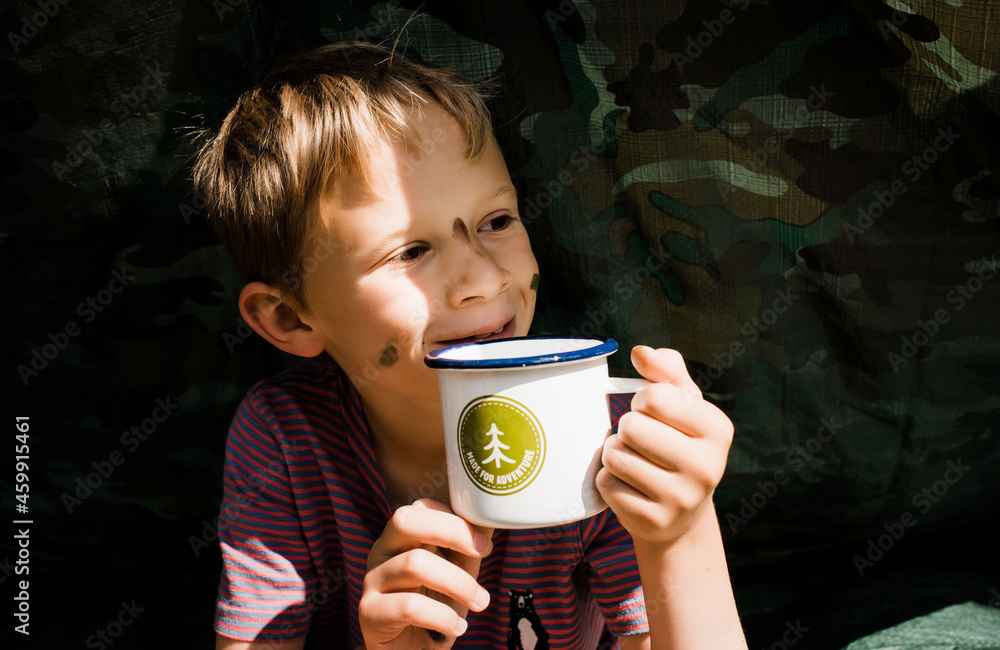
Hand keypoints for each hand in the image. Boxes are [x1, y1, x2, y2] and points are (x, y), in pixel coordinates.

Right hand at [359, 499, 492, 648]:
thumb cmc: (436, 604)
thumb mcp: (458, 570)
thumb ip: (469, 544)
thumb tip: (490, 516)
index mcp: (400, 536)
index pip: (421, 507)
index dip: (456, 518)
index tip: (485, 543)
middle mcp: (381, 551)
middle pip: (406, 520)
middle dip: (452, 531)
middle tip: (484, 552)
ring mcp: (372, 579)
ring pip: (415, 564)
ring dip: (459, 583)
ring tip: (480, 602)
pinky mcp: (369, 611)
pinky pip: (409, 606)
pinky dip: (442, 616)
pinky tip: (457, 627)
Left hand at [597, 346, 734, 546]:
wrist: (681, 514)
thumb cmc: (678, 444)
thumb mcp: (683, 405)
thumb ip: (666, 371)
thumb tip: (641, 352)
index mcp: (718, 430)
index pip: (653, 397)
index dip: (642, 401)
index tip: (654, 415)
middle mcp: (707, 467)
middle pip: (630, 427)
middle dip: (625, 430)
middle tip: (641, 442)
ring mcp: (681, 499)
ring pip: (614, 455)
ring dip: (614, 453)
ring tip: (635, 462)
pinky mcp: (653, 522)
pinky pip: (606, 484)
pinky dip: (608, 481)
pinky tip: (630, 486)